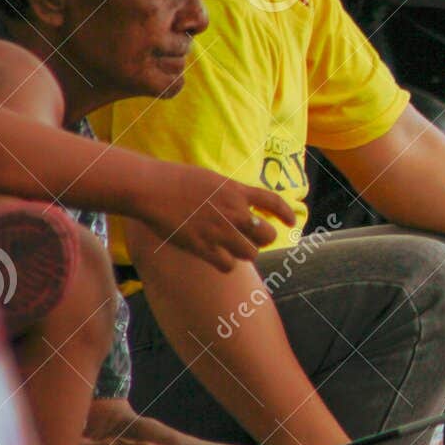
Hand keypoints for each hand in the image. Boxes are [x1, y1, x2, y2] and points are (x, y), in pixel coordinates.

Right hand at [132, 162, 296, 270]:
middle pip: (268, 235)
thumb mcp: (211, 179)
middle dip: (264, 239)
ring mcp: (221, 231)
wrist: (152, 189)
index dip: (286, 214)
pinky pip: (229, 265)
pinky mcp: (204, 247)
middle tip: (252, 240)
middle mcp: (235, 212)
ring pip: (251, 254)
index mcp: (237, 191)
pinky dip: (227, 265)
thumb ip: (228, 192)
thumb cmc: (175, 180)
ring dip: (246, 253)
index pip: (273, 202)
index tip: (291, 223)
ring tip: (235, 250)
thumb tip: (236, 201)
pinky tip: (220, 260)